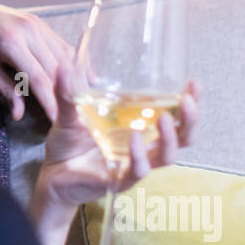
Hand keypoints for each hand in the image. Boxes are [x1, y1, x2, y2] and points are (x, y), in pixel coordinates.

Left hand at [0, 0, 73, 122]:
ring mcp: (37, 25)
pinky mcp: (40, 23)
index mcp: (11, 43)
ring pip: (64, 56)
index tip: (55, 119)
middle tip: (68, 115)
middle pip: (56, 68)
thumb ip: (4, 89)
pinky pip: (61, 45)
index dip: (49, 100)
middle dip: (63, 93)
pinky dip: (72, 63)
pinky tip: (80, 78)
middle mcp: (29, 31)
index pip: (39, 78)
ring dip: (72, 79)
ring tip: (77, 100)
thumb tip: (19, 114)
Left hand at [35, 49, 199, 210]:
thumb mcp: (68, 113)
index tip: (195, 82)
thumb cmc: (67, 144)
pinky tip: (135, 139)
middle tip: (189, 100)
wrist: (49, 174)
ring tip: (164, 118)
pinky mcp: (120, 181)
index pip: (174, 115)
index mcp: (139, 127)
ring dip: (171, 137)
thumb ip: (67, 91)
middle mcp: (143, 146)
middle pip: (183, 137)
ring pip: (167, 156)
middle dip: (191, 119)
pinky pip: (138, 171)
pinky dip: (139, 156)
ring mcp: (133, 165)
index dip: (189, 101)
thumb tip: (64, 64)